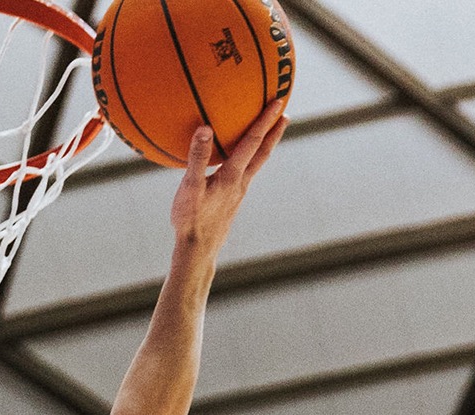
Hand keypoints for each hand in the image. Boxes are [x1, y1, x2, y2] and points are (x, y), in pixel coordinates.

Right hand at [168, 99, 287, 257]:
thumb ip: (197, 157)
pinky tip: (236, 163)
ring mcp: (238, 193)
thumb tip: (205, 128)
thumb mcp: (190, 187)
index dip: (265, 121)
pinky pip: (243, 174)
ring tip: (268, 134)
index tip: (278, 103)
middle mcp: (240, 183)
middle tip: (285, 114)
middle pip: (262, 153)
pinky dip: (247, 161)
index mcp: (232, 176)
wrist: (198, 250)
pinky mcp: (231, 202)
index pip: (252, 142)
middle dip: (273, 132)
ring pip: (255, 164)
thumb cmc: (191, 220)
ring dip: (264, 147)